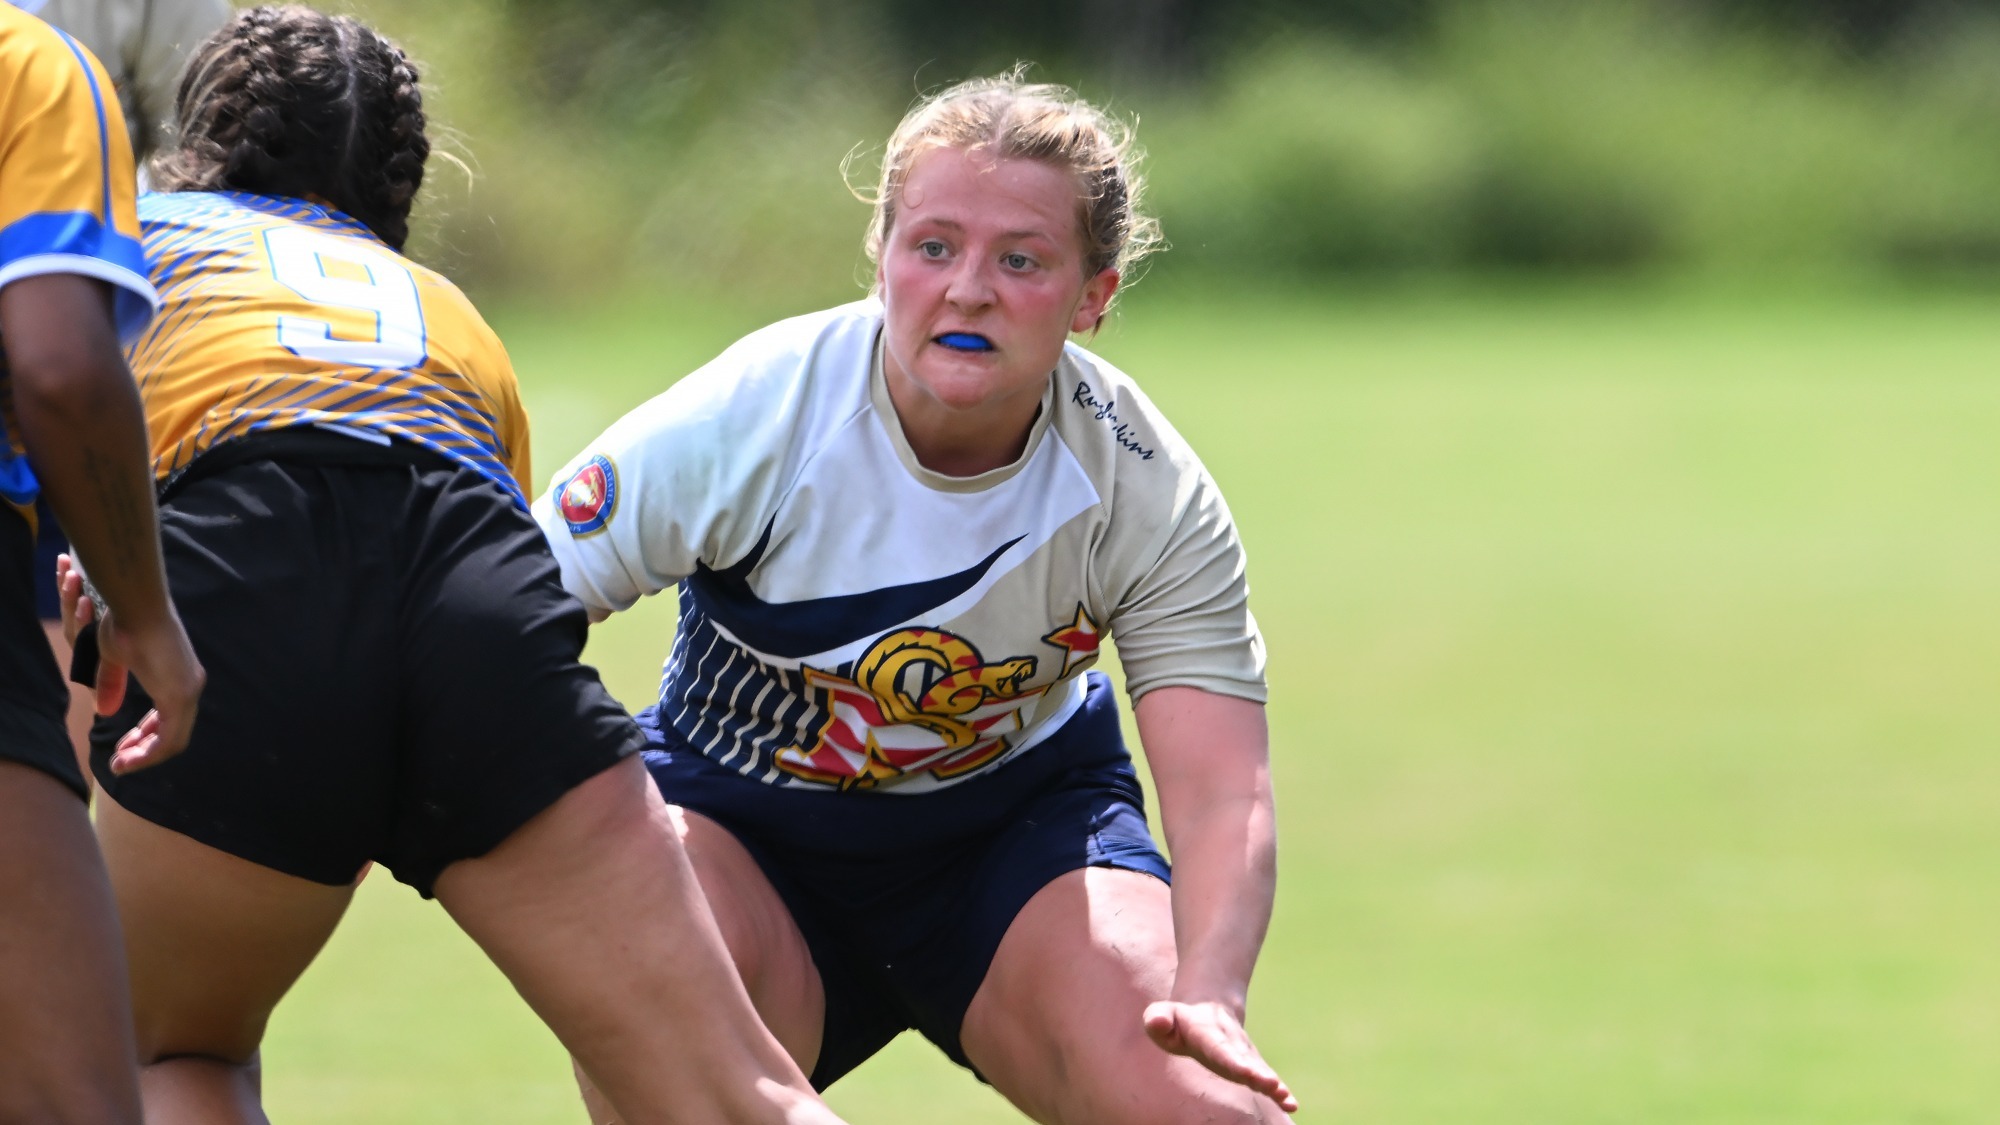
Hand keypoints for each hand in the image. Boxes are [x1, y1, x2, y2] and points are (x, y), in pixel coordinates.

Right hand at [57, 553, 203, 772]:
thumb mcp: (115, 659)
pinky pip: (170, 739)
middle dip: (145, 750)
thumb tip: (104, 711)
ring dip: (145, 758)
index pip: (170, 718)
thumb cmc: (124, 624)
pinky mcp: (180, 694)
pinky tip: (127, 760)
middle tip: (120, 761)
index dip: (147, 737)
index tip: (124, 747)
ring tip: (119, 765)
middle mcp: (190, 684)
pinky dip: (148, 755)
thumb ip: (112, 684)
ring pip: (173, 741)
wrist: (135, 605)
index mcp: (179, 677)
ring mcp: (188, 690)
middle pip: (174, 733)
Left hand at [1143, 999, 1297, 1114]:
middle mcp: (1231, 1045)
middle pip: (1245, 1061)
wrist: (1207, 1009)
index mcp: (1208, 1035)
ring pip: (1259, 1070)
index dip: (1232, 1060)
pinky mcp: (1251, 1066)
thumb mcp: (1162, 1014)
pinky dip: (1279, 1091)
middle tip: (1272, 1084)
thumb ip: (1158, 1018)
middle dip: (1257, 1073)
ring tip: (1284, 1096)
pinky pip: (1266, 1079)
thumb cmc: (1178, 1021)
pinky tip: (1290, 1104)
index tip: (1246, 1071)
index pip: (1219, 1049)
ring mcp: (1244, 1055)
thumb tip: (1158, 1023)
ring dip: (1271, 1084)